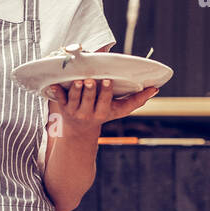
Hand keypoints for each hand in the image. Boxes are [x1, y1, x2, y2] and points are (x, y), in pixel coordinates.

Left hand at [44, 77, 158, 133]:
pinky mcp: (63, 107)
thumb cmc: (103, 114)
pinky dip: (56, 92)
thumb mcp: (119, 110)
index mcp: (102, 112)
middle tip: (91, 80)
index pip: (104, 102)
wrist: (79, 130)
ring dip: (76, 90)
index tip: (108, 81)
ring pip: (74, 99)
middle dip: (90, 90)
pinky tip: (53, 85)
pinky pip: (58, 99)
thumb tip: (156, 89)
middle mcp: (88, 113)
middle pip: (89, 100)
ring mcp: (74, 111)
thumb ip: (137, 100)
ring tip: (79, 81)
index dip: (105, 92)